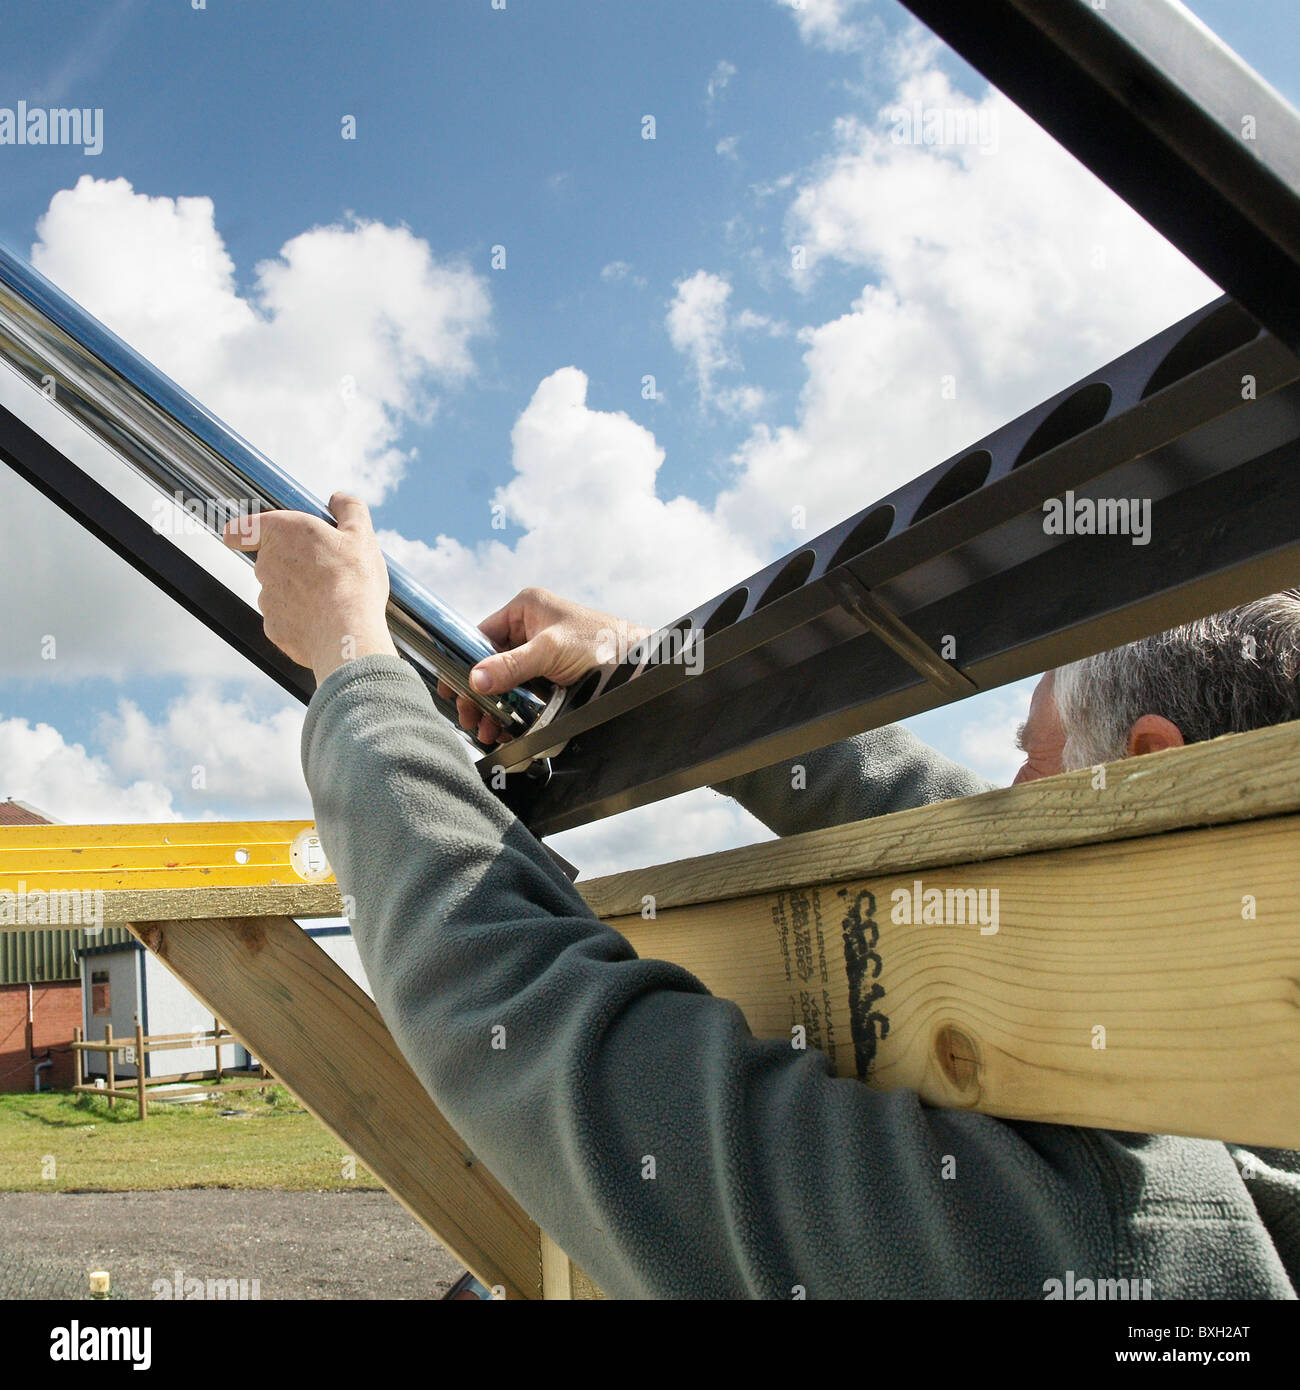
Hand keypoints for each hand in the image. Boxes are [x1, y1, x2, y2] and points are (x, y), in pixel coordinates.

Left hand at [223, 493, 396, 683]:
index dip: (243, 532)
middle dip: (295, 563)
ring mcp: (267, 599)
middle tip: (329, 570)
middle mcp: (266, 564)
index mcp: (282, 533)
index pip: (241, 528)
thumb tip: (338, 500)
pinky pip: (286, 619)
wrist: (348, 634)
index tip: (247, 537)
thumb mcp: (361, 533)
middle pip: (271, 560)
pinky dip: (303, 619)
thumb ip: (348, 509)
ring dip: (301, 592)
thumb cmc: (353, 580)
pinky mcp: (273, 627)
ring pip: (280, 591)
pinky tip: (327, 620)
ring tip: (334, 599)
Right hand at [438, 587, 650, 743]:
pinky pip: (524, 692)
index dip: (464, 663)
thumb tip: (476, 679)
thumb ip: (513, 665)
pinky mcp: (553, 674)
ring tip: (487, 731)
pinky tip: (506, 729)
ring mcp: (542, 651)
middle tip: (469, 718)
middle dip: (479, 693)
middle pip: (491, 662)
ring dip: (494, 706)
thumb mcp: (552, 652)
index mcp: (526, 608)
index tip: (450, 688)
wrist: (642, 664)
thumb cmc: (603, 645)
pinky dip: (513, 710)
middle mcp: (531, 627)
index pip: (481, 635)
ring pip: (506, 681)